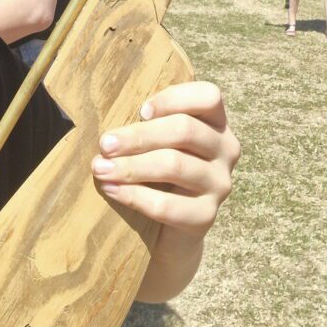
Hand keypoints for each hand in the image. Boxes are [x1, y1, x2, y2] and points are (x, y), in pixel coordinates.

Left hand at [91, 82, 239, 300]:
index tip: (141, 110)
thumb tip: (109, 117)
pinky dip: (134, 195)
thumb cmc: (157, 171)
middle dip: (139, 136)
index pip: (208, 97)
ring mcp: (219, 183)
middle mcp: (225, 149)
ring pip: (174, 165)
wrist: (169, 229)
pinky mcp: (206, 216)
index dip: (174, 98)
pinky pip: (167, 205)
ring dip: (131, 166)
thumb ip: (148, 124)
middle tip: (105, 144)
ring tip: (101, 168)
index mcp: (216, 123)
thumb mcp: (159, 142)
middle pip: (185, 130)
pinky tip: (111, 189)